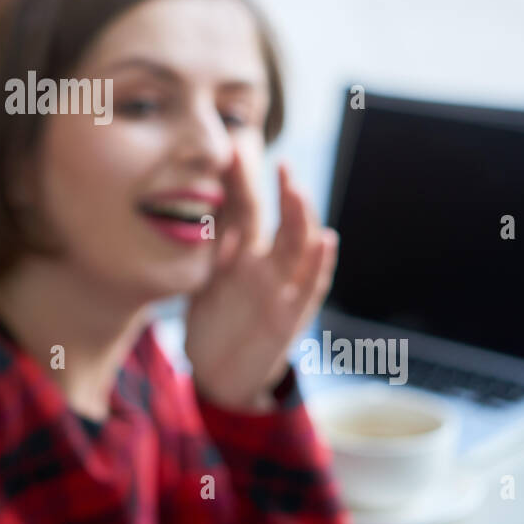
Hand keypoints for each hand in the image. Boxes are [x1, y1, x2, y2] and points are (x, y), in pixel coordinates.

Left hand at [185, 156, 338, 411]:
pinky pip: (309, 288)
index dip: (242, 181)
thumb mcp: (203, 279)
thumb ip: (206, 248)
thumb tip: (197, 206)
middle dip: (284, 193)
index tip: (233, 148)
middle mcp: (267, 267)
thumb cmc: (213, 322)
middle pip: (280, 222)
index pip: (246, 209)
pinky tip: (326, 240)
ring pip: (298, 248)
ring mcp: (281, 290)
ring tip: (298, 190)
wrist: (218, 375)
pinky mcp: (288, 318)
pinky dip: (319, 264)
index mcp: (245, 256)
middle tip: (280, 163)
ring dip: (301, 219)